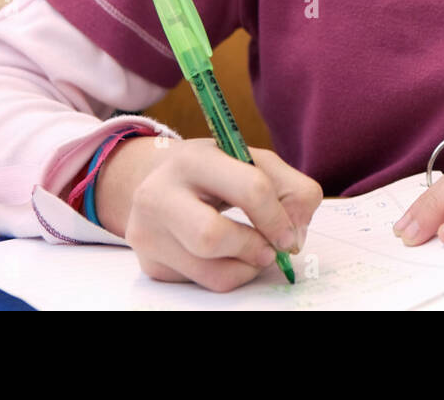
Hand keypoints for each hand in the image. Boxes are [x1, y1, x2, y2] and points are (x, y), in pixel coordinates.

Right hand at [97, 136, 323, 291]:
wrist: (162, 181)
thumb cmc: (219, 172)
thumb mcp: (256, 164)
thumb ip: (293, 191)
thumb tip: (295, 237)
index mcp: (194, 159)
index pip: (250, 190)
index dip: (278, 219)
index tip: (289, 235)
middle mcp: (159, 194)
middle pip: (211, 237)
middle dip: (252, 249)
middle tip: (269, 250)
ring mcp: (148, 232)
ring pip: (209, 271)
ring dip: (245, 268)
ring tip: (251, 253)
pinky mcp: (150, 264)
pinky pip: (201, 284)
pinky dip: (226, 275)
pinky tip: (225, 256)